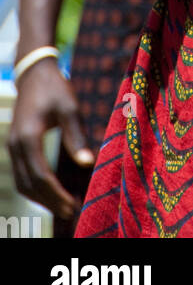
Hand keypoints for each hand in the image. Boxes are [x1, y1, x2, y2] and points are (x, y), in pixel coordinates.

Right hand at [7, 60, 93, 219]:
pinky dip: (34, 187)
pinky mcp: (16, 145)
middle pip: (28, 184)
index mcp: (28, 137)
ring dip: (40, 198)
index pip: (40, 175)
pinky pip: (21, 174)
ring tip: (62, 207)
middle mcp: (16, 145)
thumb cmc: (55, 88)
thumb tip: (87, 163)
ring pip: (21, 183)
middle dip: (49, 201)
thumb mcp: (70, 108)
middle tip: (70, 212)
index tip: (72, 204)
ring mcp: (13, 146)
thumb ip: (76, 136)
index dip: (56, 194)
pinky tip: (51, 192)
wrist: (34, 73)